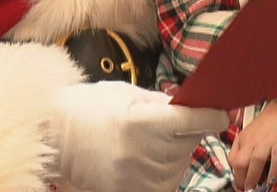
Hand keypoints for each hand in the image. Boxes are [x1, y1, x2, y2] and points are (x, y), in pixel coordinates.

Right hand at [50, 81, 228, 191]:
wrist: (53, 134)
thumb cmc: (90, 107)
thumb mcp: (126, 94)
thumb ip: (161, 102)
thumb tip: (193, 106)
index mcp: (140, 119)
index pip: (190, 120)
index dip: (212, 117)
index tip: (223, 115)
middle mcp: (140, 150)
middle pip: (188, 143)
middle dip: (187, 132)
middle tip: (167, 126)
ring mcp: (134, 174)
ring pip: (179, 165)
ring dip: (176, 154)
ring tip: (149, 142)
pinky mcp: (127, 191)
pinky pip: (165, 185)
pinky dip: (165, 173)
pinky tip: (148, 160)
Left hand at [229, 101, 276, 190]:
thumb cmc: (261, 128)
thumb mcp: (244, 137)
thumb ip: (236, 152)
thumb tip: (233, 170)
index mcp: (247, 142)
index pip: (237, 162)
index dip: (238, 176)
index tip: (242, 186)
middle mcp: (260, 142)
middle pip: (252, 161)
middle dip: (251, 178)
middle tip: (252, 189)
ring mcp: (275, 141)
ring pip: (272, 156)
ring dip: (272, 170)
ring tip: (270, 182)